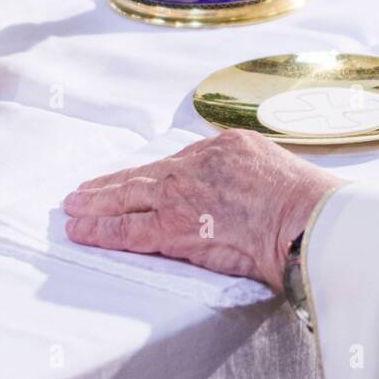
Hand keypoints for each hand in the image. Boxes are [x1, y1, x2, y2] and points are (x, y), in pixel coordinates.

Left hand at [64, 129, 340, 293]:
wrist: (306, 218)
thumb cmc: (307, 205)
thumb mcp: (276, 168)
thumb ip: (248, 174)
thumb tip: (240, 195)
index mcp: (223, 148)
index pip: (175, 163)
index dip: (149, 174)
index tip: (134, 179)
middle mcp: (195, 166)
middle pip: (143, 175)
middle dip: (110, 184)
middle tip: (83, 190)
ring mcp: (180, 196)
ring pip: (125, 198)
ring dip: (95, 204)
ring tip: (72, 208)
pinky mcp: (172, 227)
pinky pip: (126, 229)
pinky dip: (100, 230)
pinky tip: (81, 230)